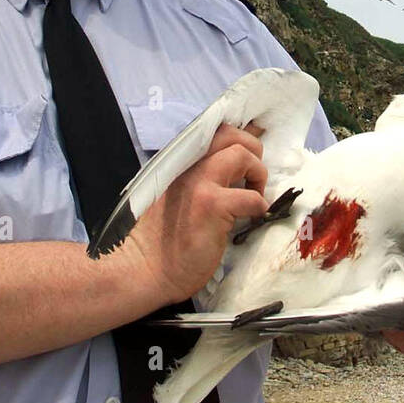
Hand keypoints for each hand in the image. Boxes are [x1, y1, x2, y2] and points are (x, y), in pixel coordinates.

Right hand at [119, 122, 267, 306]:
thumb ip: (200, 178)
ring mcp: (199, 183)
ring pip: (242, 155)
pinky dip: (260, 205)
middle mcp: (187, 166)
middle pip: (230, 134)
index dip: (239, 136)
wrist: (144, 270)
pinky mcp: (212, 206)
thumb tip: (236, 167)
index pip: (213, 132)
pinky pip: (251, 196)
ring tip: (255, 195)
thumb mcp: (178, 197)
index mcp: (179, 163)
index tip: (252, 151)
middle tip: (254, 175)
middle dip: (253, 148)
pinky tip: (253, 218)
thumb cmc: (162, 240)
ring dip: (258, 174)